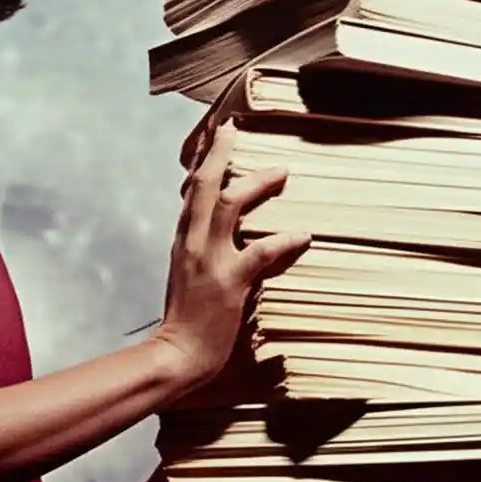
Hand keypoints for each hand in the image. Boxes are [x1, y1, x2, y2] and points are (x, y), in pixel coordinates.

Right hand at [154, 118, 311, 391]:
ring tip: (281, 170)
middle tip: (235, 128)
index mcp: (183, 239)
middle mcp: (191, 242)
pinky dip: (285, 241)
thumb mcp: (188, 273)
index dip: (204, 158)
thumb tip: (220, 227)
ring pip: (228, 206)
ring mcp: (209, 260)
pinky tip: (304, 234)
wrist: (176, 353)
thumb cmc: (187, 317)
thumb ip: (201, 246)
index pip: (192, 189)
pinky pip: (260, 254)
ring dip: (255, 184)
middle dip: (219, 152)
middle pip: (204, 185)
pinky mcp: (229, 283)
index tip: (216, 132)